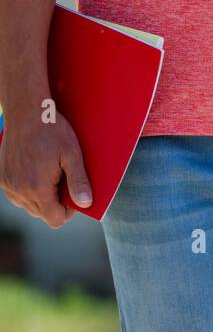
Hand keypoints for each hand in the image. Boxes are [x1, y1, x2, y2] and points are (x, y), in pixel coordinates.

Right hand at [0, 109, 93, 228]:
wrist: (27, 113)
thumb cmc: (53, 131)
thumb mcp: (72, 155)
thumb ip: (79, 182)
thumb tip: (86, 203)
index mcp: (37, 188)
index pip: (54, 219)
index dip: (69, 212)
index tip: (76, 196)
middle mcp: (18, 190)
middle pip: (42, 214)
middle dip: (56, 204)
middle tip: (65, 182)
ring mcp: (7, 184)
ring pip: (28, 206)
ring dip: (42, 199)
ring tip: (52, 177)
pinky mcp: (2, 176)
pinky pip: (16, 195)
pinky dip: (28, 191)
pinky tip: (38, 174)